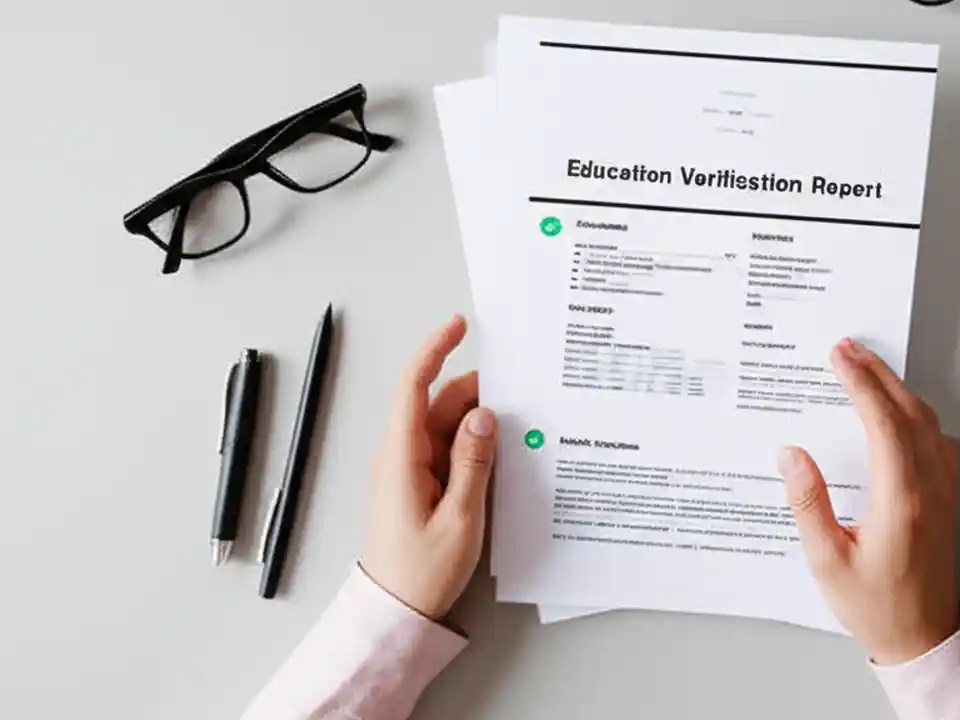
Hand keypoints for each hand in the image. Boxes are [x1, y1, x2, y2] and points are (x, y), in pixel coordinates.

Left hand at [361, 316, 496, 619]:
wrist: (396, 612)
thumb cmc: (420, 572)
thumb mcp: (459, 517)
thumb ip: (473, 463)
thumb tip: (484, 416)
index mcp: (402, 456)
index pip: (414, 387)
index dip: (435, 350)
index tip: (459, 325)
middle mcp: (402, 455)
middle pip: (439, 404)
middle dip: (476, 391)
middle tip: (519, 389)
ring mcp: (411, 470)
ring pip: (447, 427)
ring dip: (478, 421)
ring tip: (518, 425)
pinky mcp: (422, 485)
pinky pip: (449, 451)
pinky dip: (474, 445)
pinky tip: (501, 453)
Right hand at [780, 339, 959, 663]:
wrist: (923, 639)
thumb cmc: (875, 606)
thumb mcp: (827, 562)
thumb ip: (808, 504)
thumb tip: (792, 455)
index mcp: (900, 499)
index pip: (881, 423)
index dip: (859, 385)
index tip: (839, 357)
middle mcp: (928, 488)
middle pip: (907, 413)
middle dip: (877, 374)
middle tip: (848, 348)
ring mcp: (942, 492)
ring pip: (926, 424)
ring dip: (897, 390)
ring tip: (868, 369)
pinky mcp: (944, 501)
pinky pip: (936, 442)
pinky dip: (915, 415)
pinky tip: (900, 413)